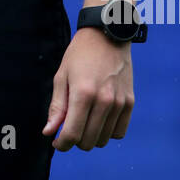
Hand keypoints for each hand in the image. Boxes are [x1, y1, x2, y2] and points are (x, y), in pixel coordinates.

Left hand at [42, 29, 133, 150]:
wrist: (107, 36)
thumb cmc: (80, 55)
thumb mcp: (62, 76)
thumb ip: (57, 107)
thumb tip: (49, 132)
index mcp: (83, 94)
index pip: (72, 134)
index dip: (61, 144)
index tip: (56, 142)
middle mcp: (104, 101)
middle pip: (88, 141)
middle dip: (75, 141)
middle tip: (69, 129)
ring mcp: (119, 103)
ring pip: (103, 139)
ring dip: (91, 137)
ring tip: (84, 123)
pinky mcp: (130, 102)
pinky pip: (119, 132)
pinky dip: (107, 132)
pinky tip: (99, 121)